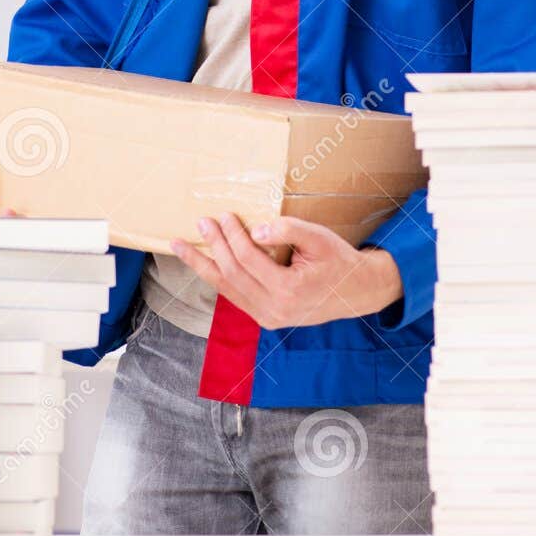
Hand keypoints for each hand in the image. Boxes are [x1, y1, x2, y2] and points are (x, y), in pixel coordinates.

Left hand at [169, 212, 402, 329]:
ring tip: (180, 247)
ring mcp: (268, 318)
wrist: (356, 292)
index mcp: (288, 289)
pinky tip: (203, 263)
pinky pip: (234, 297)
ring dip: (201, 266)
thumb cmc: (338, 261)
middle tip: (201, 223)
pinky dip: (216, 278)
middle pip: (232, 274)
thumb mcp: (319, 237)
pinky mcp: (266, 319)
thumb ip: (288, 230)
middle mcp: (274, 309)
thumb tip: (255, 231)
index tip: (224, 215)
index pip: (248, 258)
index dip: (232, 235)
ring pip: (226, 290)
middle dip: (213, 246)